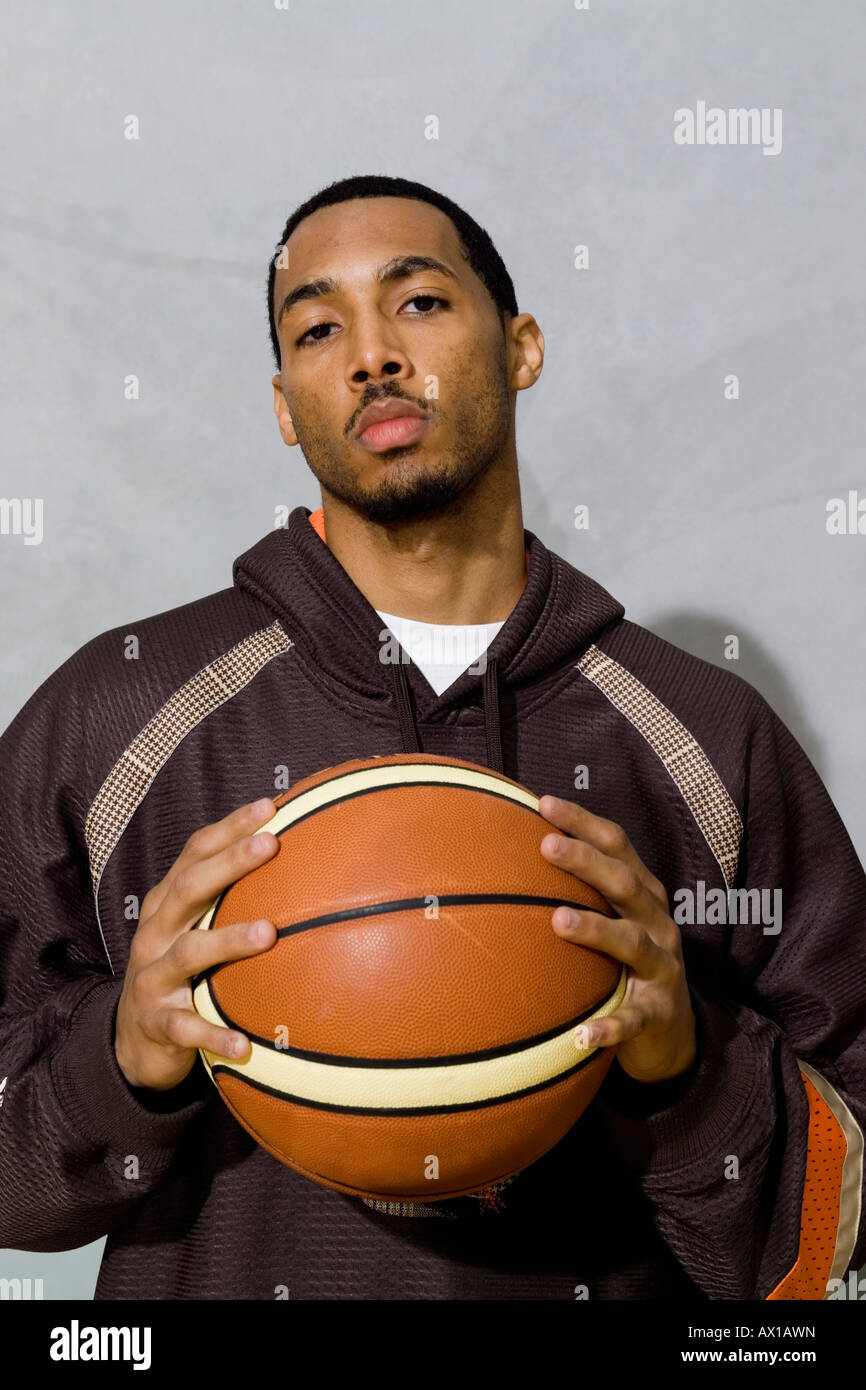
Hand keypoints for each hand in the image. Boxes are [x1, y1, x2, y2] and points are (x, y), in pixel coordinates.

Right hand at [115, 797, 279, 1090]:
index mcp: (167, 904)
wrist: (132, 1040)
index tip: (271, 806)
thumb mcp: (196, 931)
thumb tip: (302, 865)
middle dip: (229, 863)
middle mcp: (155, 932)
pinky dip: (214, 1035)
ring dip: (227, 941)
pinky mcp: (156, 1022)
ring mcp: (152, 977)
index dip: (230, 828)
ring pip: (187, 953)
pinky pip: (186, 1027)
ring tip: (268, 933)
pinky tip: (244, 1045)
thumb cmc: (181, 973)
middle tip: (271, 844)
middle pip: (189, 889)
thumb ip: (232, 901)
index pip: (195, 854)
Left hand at [538, 795, 695, 1083]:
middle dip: (588, 863)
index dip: (584, 823)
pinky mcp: (658, 1015)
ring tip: (558, 920)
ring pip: (632, 943)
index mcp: (645, 897)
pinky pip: (633, 1020)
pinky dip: (610, 1028)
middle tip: (547, 846)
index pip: (617, 847)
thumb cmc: (628, 967)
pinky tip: (583, 1035)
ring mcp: (663, 970)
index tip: (543, 803)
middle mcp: (658, 925)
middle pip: (625, 885)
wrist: (674, 1036)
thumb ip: (579, 893)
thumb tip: (511, 857)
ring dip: (597, 929)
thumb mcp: (613, 923)